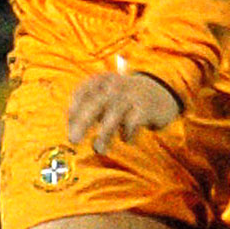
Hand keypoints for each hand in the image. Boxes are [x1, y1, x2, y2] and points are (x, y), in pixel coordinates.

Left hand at [66, 68, 183, 152]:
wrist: (160, 93)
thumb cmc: (124, 100)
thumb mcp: (106, 96)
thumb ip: (90, 108)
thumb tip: (73, 132)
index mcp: (102, 80)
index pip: (82, 93)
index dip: (73, 110)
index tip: (69, 127)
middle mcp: (115, 85)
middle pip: (95, 103)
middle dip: (82, 122)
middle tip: (73, 139)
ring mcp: (131, 95)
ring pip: (113, 116)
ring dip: (104, 135)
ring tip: (98, 149)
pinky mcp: (145, 107)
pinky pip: (132, 123)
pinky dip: (127, 134)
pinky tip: (126, 139)